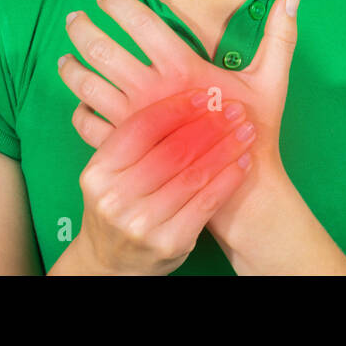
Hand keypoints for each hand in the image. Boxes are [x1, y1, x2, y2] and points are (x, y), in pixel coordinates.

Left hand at [58, 0, 300, 241]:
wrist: (240, 191)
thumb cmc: (255, 132)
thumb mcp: (271, 80)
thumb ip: (280, 36)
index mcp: (180, 67)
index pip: (139, 21)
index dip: (118, 3)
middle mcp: (149, 89)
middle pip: (100, 49)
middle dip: (82, 29)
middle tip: (74, 19)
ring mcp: (130, 120)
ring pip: (86, 85)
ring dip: (71, 67)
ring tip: (65, 57)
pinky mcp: (121, 148)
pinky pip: (85, 123)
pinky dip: (78, 109)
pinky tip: (80, 101)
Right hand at [66, 88, 256, 274]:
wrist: (112, 263)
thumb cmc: (119, 203)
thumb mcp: (110, 171)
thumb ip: (134, 137)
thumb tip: (169, 82)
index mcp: (99, 171)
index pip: (142, 128)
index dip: (176, 107)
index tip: (204, 93)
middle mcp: (116, 198)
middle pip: (172, 150)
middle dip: (209, 125)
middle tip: (234, 108)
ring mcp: (142, 223)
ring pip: (193, 175)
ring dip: (225, 148)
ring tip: (246, 130)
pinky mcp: (169, 243)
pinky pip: (206, 203)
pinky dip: (228, 179)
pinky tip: (243, 162)